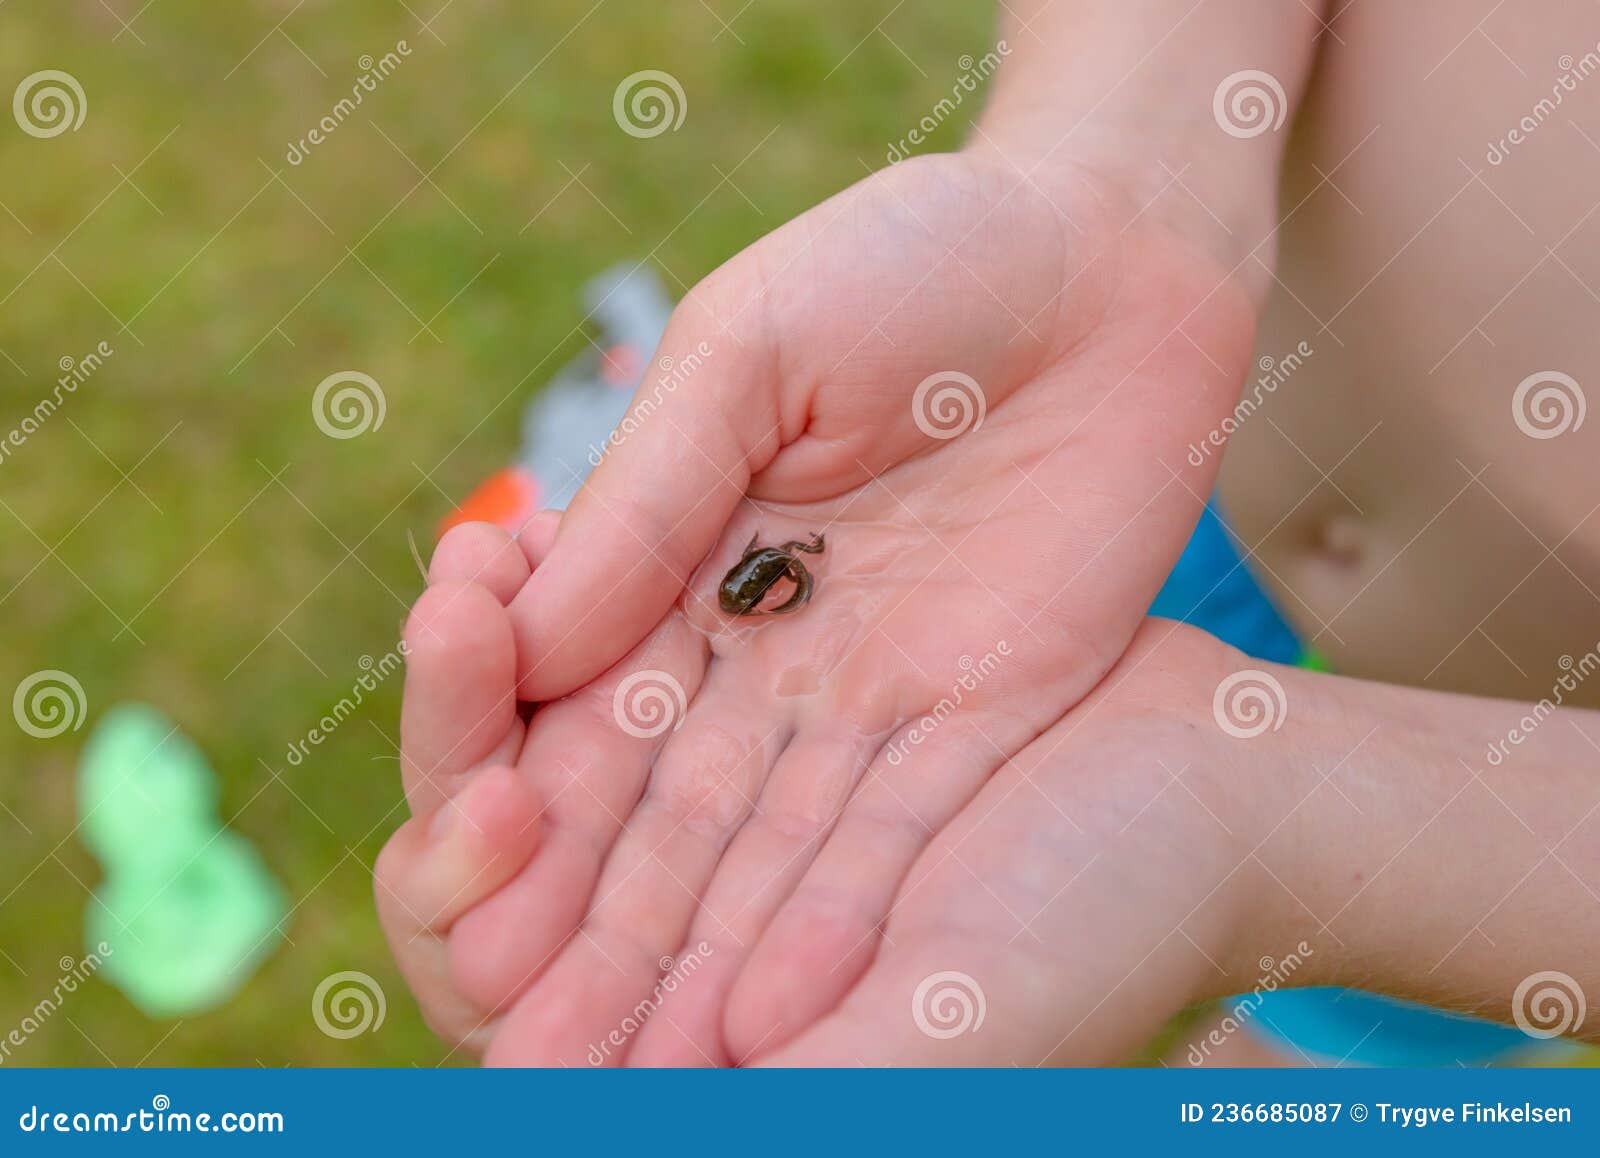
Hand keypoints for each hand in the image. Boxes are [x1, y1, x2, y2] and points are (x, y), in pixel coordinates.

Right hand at [378, 149, 1256, 1063]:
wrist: (1105, 251)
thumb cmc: (913, 258)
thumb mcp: (752, 344)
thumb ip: (647, 493)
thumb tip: (524, 637)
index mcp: (670, 556)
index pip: (558, 702)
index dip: (502, 786)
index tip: (462, 862)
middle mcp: (757, 650)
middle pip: (647, 813)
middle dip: (582, 927)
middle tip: (517, 1041)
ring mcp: (869, 694)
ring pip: (759, 855)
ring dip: (693, 966)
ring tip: (625, 1075)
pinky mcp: (984, 718)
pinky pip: (899, 838)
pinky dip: (836, 928)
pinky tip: (779, 1018)